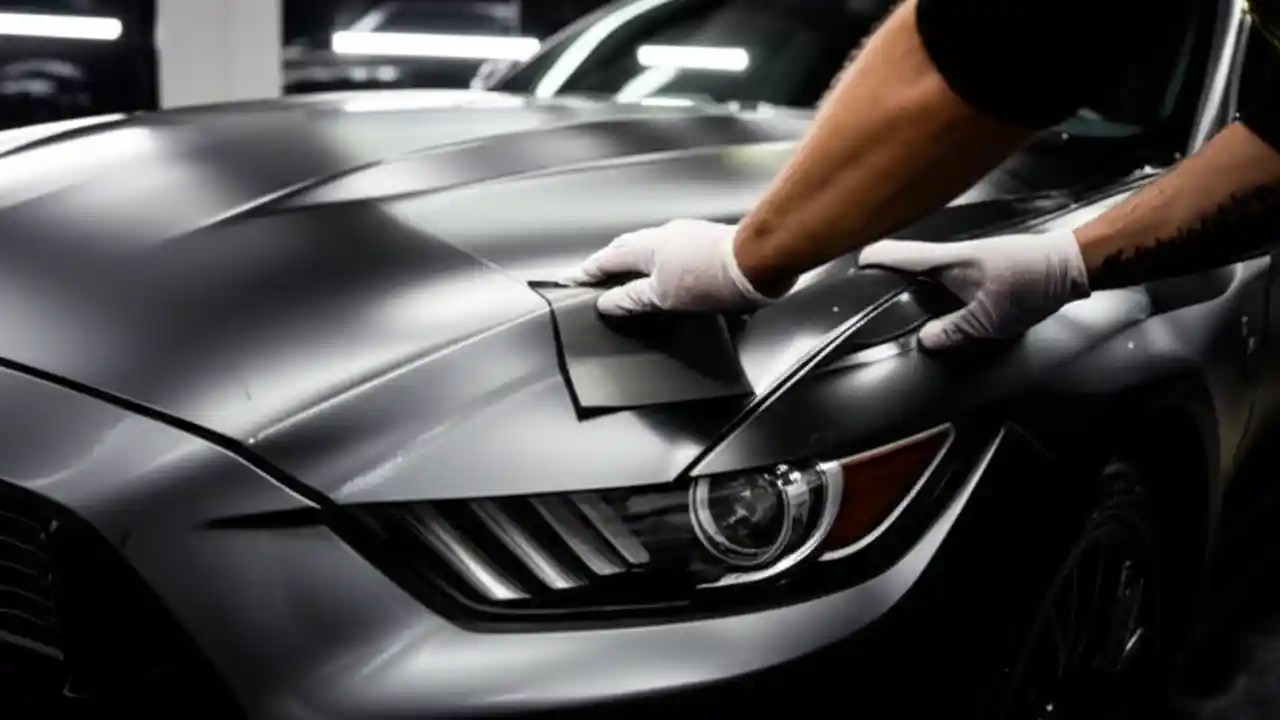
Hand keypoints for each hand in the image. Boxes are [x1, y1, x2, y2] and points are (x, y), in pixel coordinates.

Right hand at [565, 219, 781, 315]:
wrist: (757, 260)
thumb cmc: (712, 276)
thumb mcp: (662, 296)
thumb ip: (632, 298)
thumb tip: (606, 302)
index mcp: (646, 247)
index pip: (607, 259)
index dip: (588, 272)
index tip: (573, 280)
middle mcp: (664, 235)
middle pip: (628, 248)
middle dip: (610, 261)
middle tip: (597, 274)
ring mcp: (687, 235)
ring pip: (652, 247)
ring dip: (638, 261)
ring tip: (632, 275)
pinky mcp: (708, 242)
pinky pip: (674, 250)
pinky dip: (662, 262)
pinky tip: (672, 274)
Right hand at [858, 228, 1090, 350]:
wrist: (1072, 266)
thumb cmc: (1030, 283)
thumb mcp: (990, 318)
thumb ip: (953, 331)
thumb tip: (924, 341)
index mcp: (948, 260)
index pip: (899, 254)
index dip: (873, 260)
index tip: (852, 268)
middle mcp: (953, 256)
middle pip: (908, 262)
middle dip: (887, 276)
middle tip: (868, 296)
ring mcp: (969, 261)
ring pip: (929, 272)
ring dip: (913, 285)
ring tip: (897, 306)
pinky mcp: (982, 269)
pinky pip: (947, 279)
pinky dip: (936, 290)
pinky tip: (938, 308)